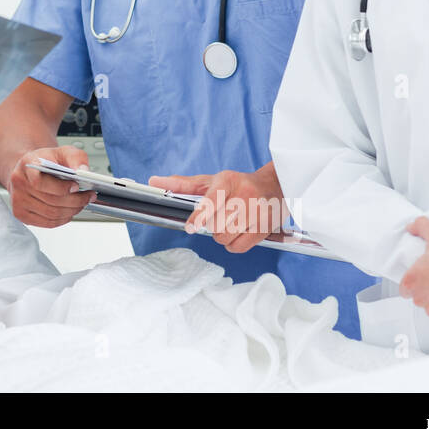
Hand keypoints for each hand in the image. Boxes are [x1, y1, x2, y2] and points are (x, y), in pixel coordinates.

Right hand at [7, 146, 95, 227]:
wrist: (30, 170)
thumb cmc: (46, 161)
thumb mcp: (63, 152)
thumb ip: (75, 157)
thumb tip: (83, 170)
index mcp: (27, 165)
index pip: (40, 182)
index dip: (61, 187)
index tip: (76, 186)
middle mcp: (19, 183)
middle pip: (49, 200)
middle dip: (74, 201)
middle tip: (88, 197)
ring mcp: (18, 200)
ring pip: (51, 213)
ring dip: (71, 210)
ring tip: (81, 203)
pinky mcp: (21, 214)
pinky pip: (47, 222)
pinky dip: (63, 219)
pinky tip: (70, 211)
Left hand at [149, 162, 285, 252]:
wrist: (274, 186)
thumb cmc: (236, 184)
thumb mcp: (211, 180)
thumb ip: (182, 183)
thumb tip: (153, 180)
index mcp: (228, 180)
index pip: (212, 200)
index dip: (200, 216)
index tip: (191, 227)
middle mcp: (244, 195)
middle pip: (216, 224)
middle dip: (211, 226)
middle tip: (219, 217)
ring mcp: (257, 212)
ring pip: (225, 237)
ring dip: (221, 236)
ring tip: (229, 223)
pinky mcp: (265, 228)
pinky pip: (238, 247)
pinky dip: (232, 245)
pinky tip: (237, 233)